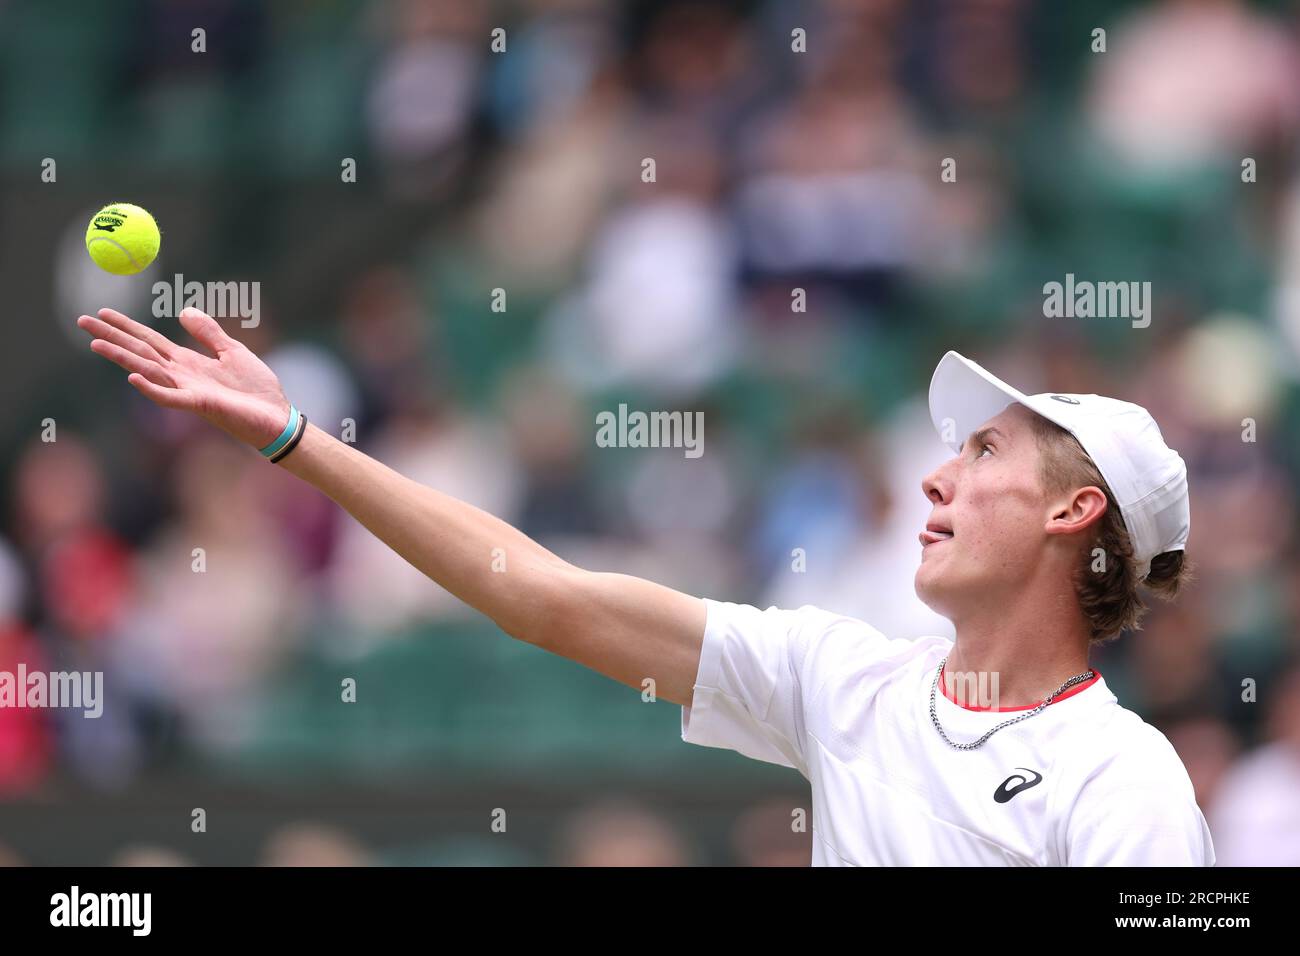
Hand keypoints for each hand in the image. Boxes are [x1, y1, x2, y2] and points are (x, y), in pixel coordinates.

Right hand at [77, 307, 291, 448]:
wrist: (277, 417)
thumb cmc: (257, 389)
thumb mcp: (233, 351)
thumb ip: (209, 333)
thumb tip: (183, 311)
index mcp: (188, 363)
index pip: (150, 340)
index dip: (127, 327)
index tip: (102, 313)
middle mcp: (182, 376)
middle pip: (141, 352)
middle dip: (112, 337)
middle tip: (82, 321)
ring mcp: (188, 391)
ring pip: (149, 372)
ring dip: (122, 358)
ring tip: (96, 344)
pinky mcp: (202, 405)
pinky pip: (171, 398)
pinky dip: (152, 389)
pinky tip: (133, 378)